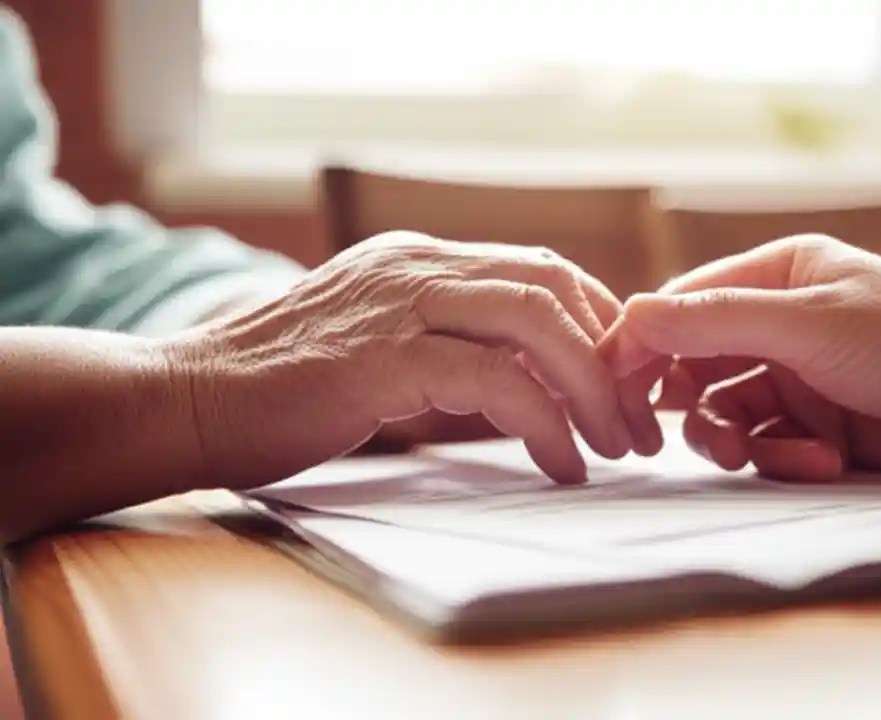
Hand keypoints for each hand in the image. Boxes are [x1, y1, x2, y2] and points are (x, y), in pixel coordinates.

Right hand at [165, 231, 631, 486]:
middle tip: (640, 426)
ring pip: (538, 320)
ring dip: (594, 389)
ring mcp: (400, 303)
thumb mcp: (383, 353)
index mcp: (422, 260)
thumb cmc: (285, 390)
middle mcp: (418, 265)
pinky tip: (561, 464)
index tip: (625, 386)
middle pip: (555, 286)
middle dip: (613, 359)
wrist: (187, 400)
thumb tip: (532, 392)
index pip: (542, 271)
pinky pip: (496, 380)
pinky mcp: (383, 356)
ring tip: (616, 447)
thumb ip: (451, 354)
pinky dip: (545, 423)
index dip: (600, 326)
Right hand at [603, 234, 880, 480]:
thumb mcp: (807, 325)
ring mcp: (802, 378)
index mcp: (778, 276)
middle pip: (696, 366)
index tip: (612, 387)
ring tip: (768, 456)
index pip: (683, 306)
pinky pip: (770, 448)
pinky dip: (786, 459)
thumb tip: (628, 316)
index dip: (643, 345)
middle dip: (691, 406)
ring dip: (739, 441)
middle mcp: (783, 323)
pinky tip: (826, 462)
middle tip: (682, 439)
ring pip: (727, 416)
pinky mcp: (822, 428)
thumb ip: (714, 321)